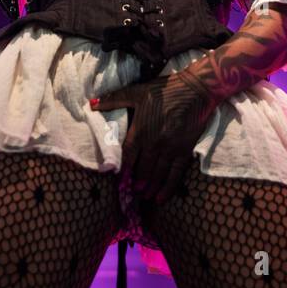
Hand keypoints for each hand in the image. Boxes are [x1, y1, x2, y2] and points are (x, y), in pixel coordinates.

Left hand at [90, 72, 218, 203]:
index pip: (128, 156)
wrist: (195, 90)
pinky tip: (160, 197)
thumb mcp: (136, 92)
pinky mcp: (184, 151)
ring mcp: (170, 149)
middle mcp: (154, 143)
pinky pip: (175, 174)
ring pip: (157, 174)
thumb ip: (113, 99)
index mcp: (140, 131)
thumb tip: (91, 103)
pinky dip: (167, 188)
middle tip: (131, 192)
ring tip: (143, 196)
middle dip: (136, 182)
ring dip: (149, 187)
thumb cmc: (165, 90)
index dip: (123, 169)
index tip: (119, 180)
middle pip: (142, 169)